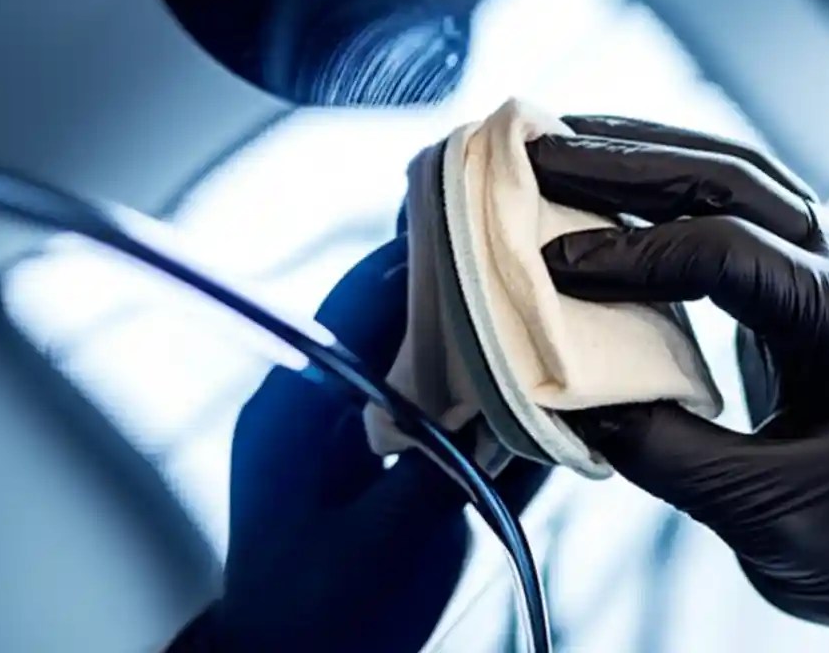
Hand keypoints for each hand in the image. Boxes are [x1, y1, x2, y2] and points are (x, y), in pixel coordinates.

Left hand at [204, 237, 546, 651]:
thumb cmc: (328, 621)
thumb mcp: (399, 544)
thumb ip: (459, 465)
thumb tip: (520, 403)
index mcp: (299, 404)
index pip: (367, 289)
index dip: (432, 247)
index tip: (493, 216)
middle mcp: (310, 399)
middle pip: (390, 308)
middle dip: (457, 283)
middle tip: (528, 257)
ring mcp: (330, 425)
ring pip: (403, 346)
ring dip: (460, 327)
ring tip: (529, 305)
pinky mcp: (353, 453)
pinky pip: (409, 392)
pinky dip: (454, 378)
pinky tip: (505, 378)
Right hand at [528, 117, 828, 651]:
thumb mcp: (766, 517)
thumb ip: (663, 453)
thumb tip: (570, 399)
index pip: (735, 254)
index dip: (634, 256)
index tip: (553, 268)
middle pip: (737, 182)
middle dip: (629, 163)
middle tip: (538, 153)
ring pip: (742, 179)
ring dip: (650, 157)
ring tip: (563, 146)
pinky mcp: (816, 286)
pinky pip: (743, 215)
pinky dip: (672, 195)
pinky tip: (616, 191)